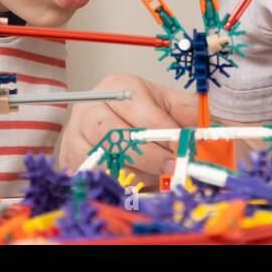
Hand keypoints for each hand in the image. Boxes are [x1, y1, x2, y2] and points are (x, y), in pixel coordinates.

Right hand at [58, 73, 198, 180]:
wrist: (114, 122)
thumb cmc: (143, 113)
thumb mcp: (168, 104)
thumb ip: (186, 111)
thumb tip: (203, 125)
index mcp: (118, 86)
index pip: (137, 108)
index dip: (161, 130)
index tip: (181, 146)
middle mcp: (90, 107)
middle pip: (114, 134)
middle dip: (149, 155)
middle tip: (173, 167)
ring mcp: (74, 134)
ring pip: (100, 159)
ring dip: (134, 173)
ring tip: (158, 178)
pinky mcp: (68, 159)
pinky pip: (91, 177)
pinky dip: (116, 184)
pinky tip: (137, 185)